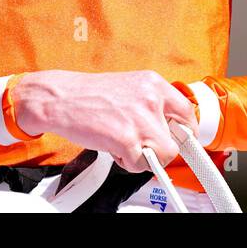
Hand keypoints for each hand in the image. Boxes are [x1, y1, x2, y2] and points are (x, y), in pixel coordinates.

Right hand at [10, 69, 197, 172]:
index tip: (178, 140)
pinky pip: (140, 164)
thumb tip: (170, 128)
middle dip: (159, 148)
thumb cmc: (88, 96)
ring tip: (123, 145)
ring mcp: (140, 118)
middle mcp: (151, 98)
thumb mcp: (129, 88)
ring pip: (163, 155)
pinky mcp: (126, 138)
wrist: (58, 98)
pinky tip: (112, 147)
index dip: (184, 132)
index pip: (188, 112)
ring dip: (144, 157)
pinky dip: (126, 162)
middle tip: (141, 144)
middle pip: (177, 139)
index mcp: (153, 83)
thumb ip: (151, 104)